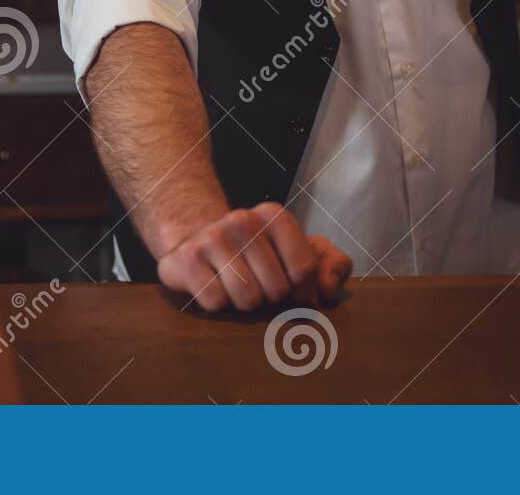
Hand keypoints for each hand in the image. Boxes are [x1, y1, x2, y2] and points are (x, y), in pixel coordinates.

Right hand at [155, 202, 353, 312]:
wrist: (198, 243)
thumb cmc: (257, 255)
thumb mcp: (300, 252)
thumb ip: (332, 265)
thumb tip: (327, 290)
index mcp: (274, 216)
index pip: (305, 269)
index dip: (302, 291)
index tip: (291, 289)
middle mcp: (243, 220)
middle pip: (276, 289)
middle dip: (270, 298)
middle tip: (257, 284)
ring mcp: (212, 237)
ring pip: (247, 299)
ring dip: (244, 304)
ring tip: (236, 286)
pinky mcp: (186, 259)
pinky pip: (216, 302)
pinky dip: (218, 304)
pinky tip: (214, 285)